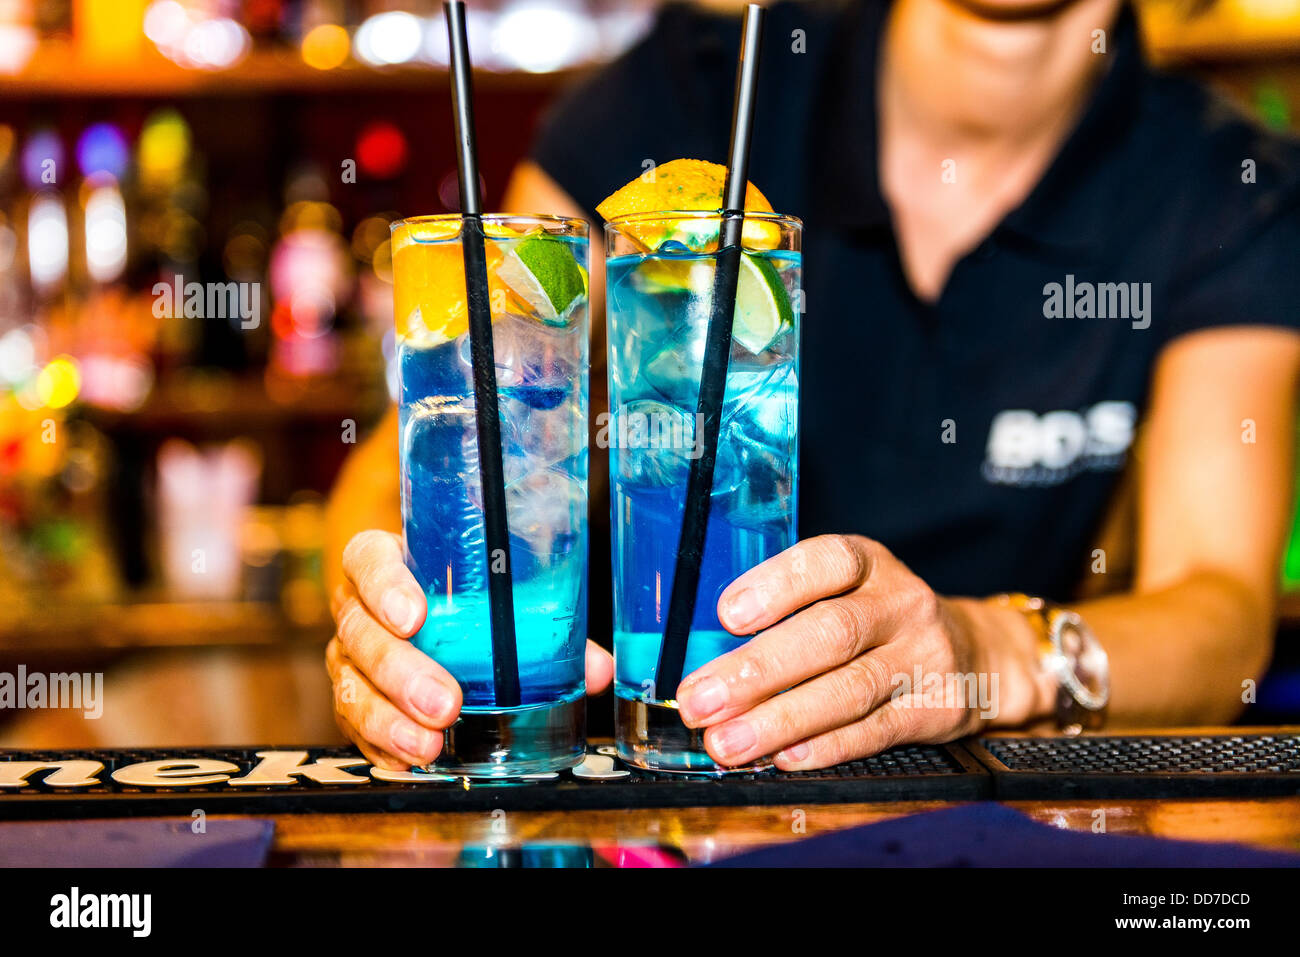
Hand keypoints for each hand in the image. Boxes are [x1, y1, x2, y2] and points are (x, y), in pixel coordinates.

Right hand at [326, 530, 613, 769]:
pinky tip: (411, 760)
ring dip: (389, 719)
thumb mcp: (497, 591)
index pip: (368, 560)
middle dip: (401, 672)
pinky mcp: (353, 696)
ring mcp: (348, 655)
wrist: (422, 611)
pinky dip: (382, 745)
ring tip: (429, 744)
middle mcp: (357, 607)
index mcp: (385, 560)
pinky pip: (354, 724)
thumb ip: (544, 620)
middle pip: (360, 633)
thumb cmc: (463, 592)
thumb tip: (597, 668)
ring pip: (351, 684)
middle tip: (445, 701)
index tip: (416, 615)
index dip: (385, 586)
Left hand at [674, 534, 1047, 769]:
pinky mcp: (935, 709)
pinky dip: (826, 747)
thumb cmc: (878, 620)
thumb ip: (788, 610)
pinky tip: (784, 757)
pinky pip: (874, 731)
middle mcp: (901, 604)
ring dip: (780, 720)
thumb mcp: (844, 590)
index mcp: (868, 563)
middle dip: (757, 670)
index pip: (826, 562)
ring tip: (727, 742)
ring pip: (848, 690)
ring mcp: (923, 656)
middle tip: (700, 699)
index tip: (727, 615)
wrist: (975, 654)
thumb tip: (706, 654)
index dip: (776, 585)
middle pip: (830, 633)